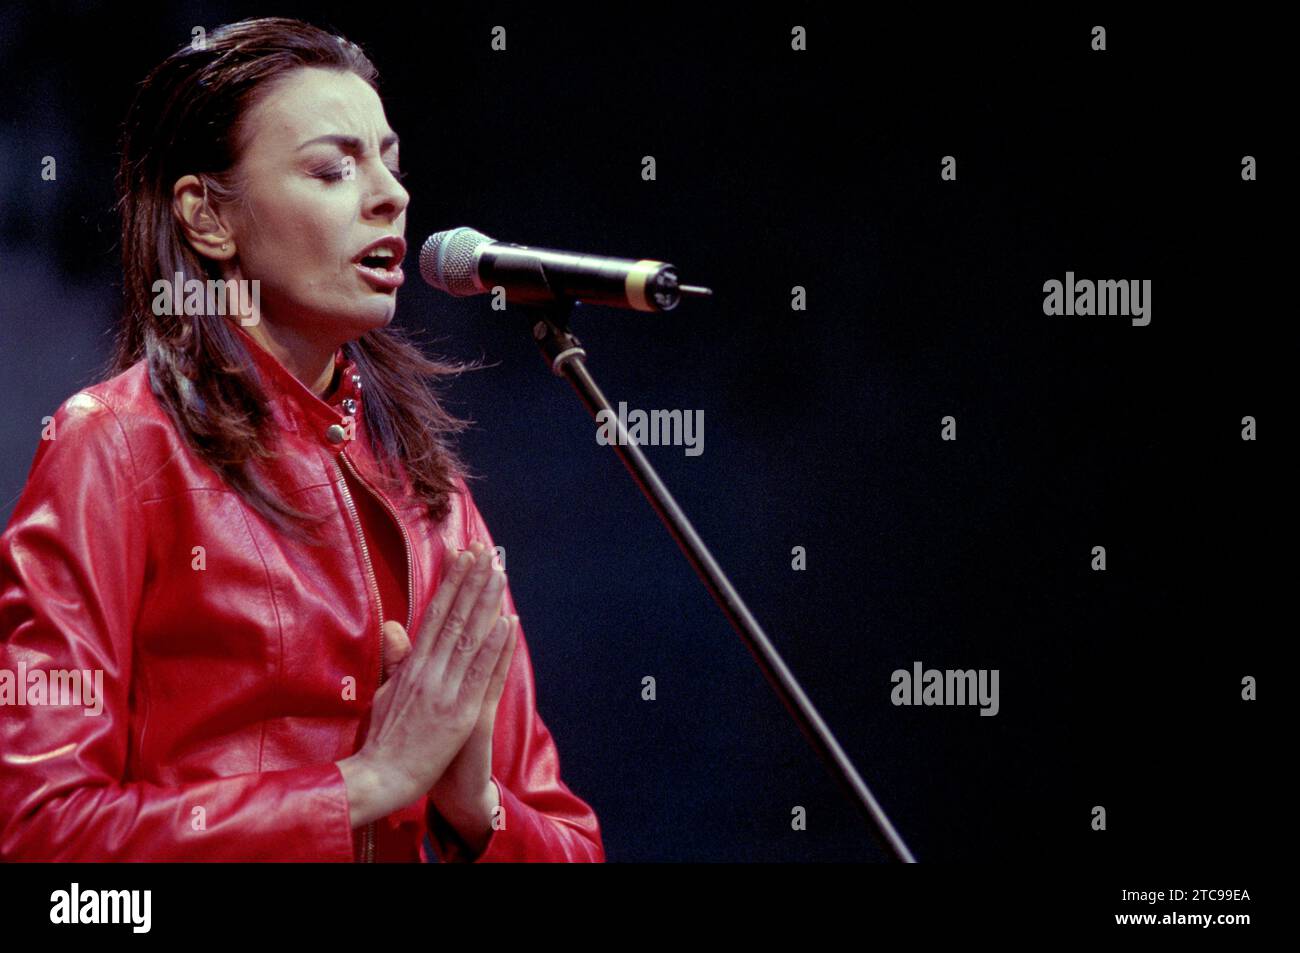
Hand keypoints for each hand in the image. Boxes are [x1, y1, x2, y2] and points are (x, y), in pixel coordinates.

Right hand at [349, 540, 513, 816]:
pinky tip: (506, 623)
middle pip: (452, 617)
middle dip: (469, 581)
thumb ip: (394, 660)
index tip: (463, 557)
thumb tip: (393, 627)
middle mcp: (427, 672)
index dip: (450, 584)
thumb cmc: (382, 741)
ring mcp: (443, 691)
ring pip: (467, 637)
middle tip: (484, 550)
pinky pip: (479, 674)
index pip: (433, 615)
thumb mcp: (384, 694)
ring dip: (485, 603)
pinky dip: (493, 647)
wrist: (378, 779)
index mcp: (411, 667)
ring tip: (499, 573)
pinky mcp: (459, 714)